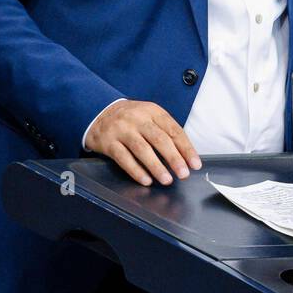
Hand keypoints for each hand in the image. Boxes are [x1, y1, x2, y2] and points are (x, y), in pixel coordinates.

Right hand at [87, 99, 201, 185]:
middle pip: (160, 139)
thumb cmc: (131, 119)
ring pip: (142, 149)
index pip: (174, 130)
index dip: (186, 148)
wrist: (98, 111)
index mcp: (153, 111)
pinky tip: (146, 180)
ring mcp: (122, 130)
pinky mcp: (108, 142)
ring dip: (156, 167)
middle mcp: (138, 119)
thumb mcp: (149, 116)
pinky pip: (123, 158)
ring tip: (167, 180)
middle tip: (184, 174)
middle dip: (174, 158)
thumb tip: (184, 156)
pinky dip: (136, 171)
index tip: (195, 164)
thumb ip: (164, 131)